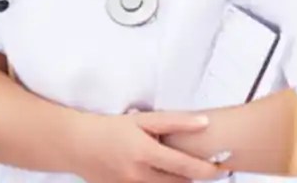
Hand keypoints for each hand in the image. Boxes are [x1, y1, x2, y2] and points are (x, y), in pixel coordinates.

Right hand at [70, 111, 225, 182]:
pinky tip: (154, 173)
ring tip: (171, 166)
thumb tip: (205, 122)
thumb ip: (174, 121)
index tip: (221, 166)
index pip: (187, 167)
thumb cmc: (108, 128)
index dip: (209, 169)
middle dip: (192, 174)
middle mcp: (139, 175)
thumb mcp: (140, 120)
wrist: (76, 144)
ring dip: (175, 180)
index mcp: (144, 153)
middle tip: (196, 162)